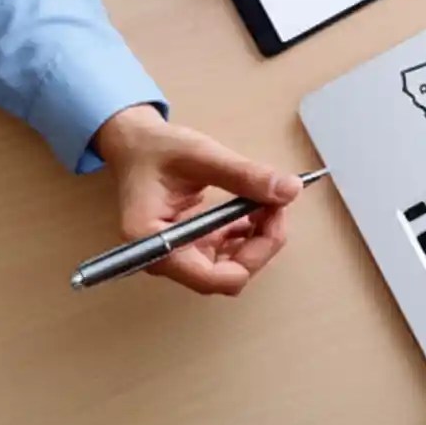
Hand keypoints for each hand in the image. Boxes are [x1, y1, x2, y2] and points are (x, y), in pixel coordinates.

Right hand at [93, 106, 302, 295]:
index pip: (211, 278)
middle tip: (276, 205)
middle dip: (259, 245)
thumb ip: (244, 175)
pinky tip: (255, 209)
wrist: (136, 146)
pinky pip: (227, 255)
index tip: (273, 215)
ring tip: (268, 202)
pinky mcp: (191, 246)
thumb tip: (290, 190)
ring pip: (232, 269)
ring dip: (257, 240)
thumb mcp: (201, 154)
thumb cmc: (156, 148)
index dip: (253, 255)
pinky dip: (247, 235)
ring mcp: (178, 255)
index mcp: (153, 242)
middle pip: (226, 278)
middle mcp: (164, 259)